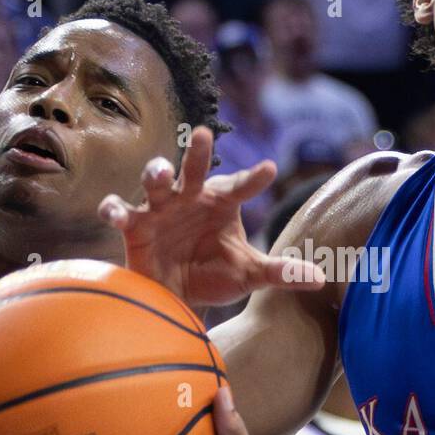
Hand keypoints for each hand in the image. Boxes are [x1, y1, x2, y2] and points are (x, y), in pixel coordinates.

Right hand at [99, 127, 323, 305]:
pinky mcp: (135, 226)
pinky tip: (113, 213)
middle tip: (205, 136)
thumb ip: (280, 272)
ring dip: (157, 172)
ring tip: (161, 171)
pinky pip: (121, 212)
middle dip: (198, 152)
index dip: (255, 179)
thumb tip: (320, 279)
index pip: (242, 186)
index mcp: (222, 203)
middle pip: (195, 169)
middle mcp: (191, 197)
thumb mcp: (249, 274)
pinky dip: (114, 209)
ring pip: (156, 182)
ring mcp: (161, 209)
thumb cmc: (215, 274)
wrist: (180, 298)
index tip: (271, 169)